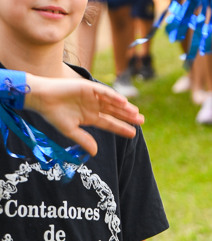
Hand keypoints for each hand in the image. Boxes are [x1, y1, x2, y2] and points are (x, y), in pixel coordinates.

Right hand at [24, 74, 143, 154]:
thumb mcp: (70, 131)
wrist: (41, 99)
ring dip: (124, 107)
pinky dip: (113, 96)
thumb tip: (95, 153)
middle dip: (128, 117)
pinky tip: (123, 102)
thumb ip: (84, 141)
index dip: (121, 128)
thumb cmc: (53, 115)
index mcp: (90, 117)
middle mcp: (93, 106)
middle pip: (114, 112)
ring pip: (112, 102)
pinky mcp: (87, 87)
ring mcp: (91, 96)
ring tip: (136, 113)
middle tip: (142, 121)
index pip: (110, 123)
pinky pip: (103, 92)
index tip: (133, 133)